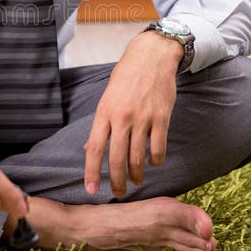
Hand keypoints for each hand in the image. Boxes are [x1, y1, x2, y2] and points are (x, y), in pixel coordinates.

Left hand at [83, 31, 181, 196]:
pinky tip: (152, 163)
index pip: (94, 148)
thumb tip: (88, 148)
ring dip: (137, 175)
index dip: (91, 172)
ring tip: (137, 180)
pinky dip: (155, 161)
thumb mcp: (107, 98)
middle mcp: (122, 117)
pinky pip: (158, 148)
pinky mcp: (162, 118)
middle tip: (119, 193)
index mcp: (104, 112)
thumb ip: (99, 125)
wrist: (151, 57)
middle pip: (116, 159)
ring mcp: (143, 118)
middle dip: (116, 182)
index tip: (91, 189)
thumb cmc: (126, 77)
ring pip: (138, 158)